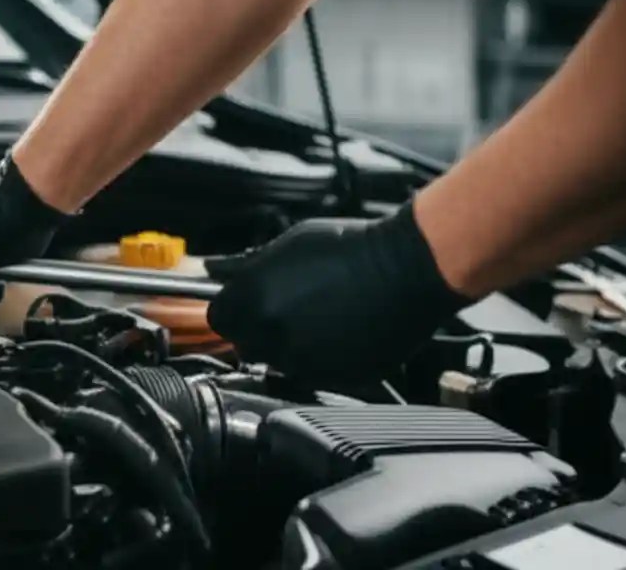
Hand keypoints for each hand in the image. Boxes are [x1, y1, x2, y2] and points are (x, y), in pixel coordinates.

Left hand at [204, 203, 471, 384]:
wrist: (408, 268)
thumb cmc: (352, 248)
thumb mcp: (289, 245)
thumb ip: (247, 264)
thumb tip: (216, 268)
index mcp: (254, 301)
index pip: (219, 319)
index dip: (233, 310)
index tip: (246, 304)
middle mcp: (274, 338)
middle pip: (247, 344)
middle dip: (259, 329)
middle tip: (287, 308)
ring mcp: (305, 363)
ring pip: (280, 363)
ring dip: (290, 346)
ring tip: (320, 316)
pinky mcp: (336, 379)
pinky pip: (314, 374)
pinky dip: (321, 359)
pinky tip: (338, 331)